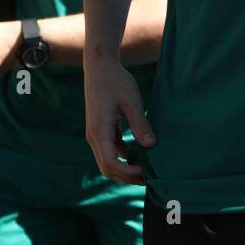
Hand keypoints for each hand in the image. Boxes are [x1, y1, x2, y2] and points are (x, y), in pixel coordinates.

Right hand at [85, 55, 154, 185]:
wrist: (100, 66)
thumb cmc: (116, 81)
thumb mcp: (132, 101)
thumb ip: (140, 124)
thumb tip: (151, 146)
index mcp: (99, 131)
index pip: (109, 164)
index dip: (127, 173)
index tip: (146, 172)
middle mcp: (94, 136)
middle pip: (106, 168)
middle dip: (127, 176)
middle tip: (150, 179)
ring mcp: (95, 133)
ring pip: (107, 160)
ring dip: (124, 168)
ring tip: (147, 169)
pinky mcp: (100, 129)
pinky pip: (109, 150)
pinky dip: (122, 156)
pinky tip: (140, 154)